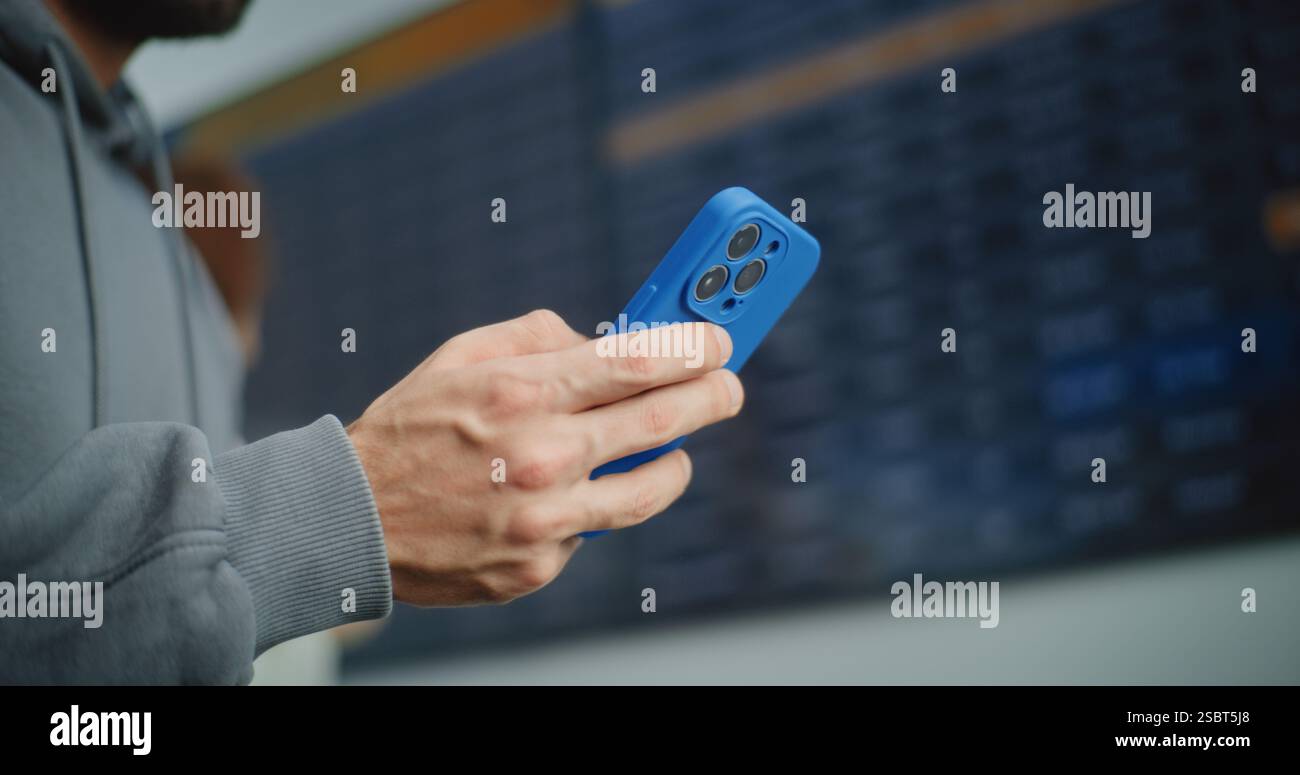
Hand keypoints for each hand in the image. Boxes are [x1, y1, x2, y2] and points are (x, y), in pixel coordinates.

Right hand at [347, 309, 742, 606]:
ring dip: (676, 462)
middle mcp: (542, 456)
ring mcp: (544, 519)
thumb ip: (539, 338)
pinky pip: (594, 528)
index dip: (693, 348)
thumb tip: (602, 341)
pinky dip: (594, 505)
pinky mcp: (539, 566)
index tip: (720, 342)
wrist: (353, 516)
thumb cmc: (412, 425)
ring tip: (676, 449)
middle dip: (713, 396)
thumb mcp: (463, 356)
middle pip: (664, 422)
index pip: (638, 362)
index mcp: (523, 393)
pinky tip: (570, 493)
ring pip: (651, 489)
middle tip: (729, 386)